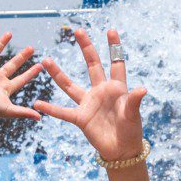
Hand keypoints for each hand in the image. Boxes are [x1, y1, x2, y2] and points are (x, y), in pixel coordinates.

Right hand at [0, 32, 42, 120]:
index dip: (31, 72)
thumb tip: (39, 118)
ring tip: (10, 33)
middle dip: (22, 56)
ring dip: (2, 43)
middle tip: (32, 48)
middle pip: (12, 64)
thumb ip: (24, 112)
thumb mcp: (10, 110)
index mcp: (5, 87)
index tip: (40, 66)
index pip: (22, 78)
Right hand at [34, 29, 146, 162]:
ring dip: (58, 74)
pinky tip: (37, 104)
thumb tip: (143, 89)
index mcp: (117, 88)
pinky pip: (63, 112)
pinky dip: (51, 109)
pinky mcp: (81, 118)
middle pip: (92, 65)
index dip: (114, 47)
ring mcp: (89, 104)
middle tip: (78, 31)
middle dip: (86, 48)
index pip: (116, 63)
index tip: (111, 30)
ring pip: (70, 86)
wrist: (122, 150)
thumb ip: (134, 101)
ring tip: (46, 60)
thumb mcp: (133, 115)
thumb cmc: (131, 131)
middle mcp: (101, 91)